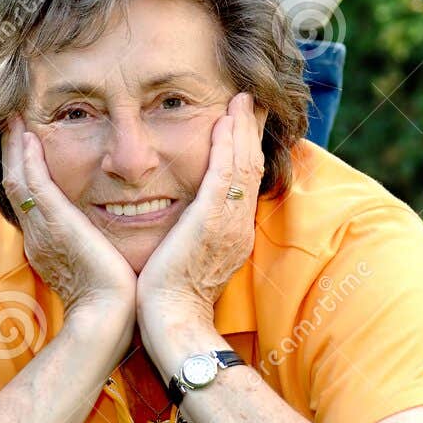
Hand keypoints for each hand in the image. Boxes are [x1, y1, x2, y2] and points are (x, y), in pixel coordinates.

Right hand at [1, 113, 136, 322]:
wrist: (109, 317)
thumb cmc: (116, 299)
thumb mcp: (104, 265)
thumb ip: (102, 246)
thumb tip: (120, 233)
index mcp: (48, 245)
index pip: (32, 200)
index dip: (27, 173)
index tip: (29, 149)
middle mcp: (38, 234)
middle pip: (17, 185)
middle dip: (12, 154)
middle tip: (11, 124)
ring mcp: (42, 228)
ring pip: (18, 178)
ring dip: (14, 147)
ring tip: (13, 120)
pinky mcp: (53, 222)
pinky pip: (32, 182)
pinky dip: (25, 157)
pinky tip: (26, 135)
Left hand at [137, 91, 265, 332]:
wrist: (173, 322)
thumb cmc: (170, 299)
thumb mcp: (187, 261)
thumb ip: (191, 237)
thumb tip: (182, 224)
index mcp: (233, 235)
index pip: (244, 184)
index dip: (245, 151)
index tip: (243, 124)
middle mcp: (239, 225)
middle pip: (252, 167)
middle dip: (251, 131)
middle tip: (251, 100)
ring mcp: (229, 222)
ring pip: (244, 164)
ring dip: (242, 128)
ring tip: (242, 99)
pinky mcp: (212, 220)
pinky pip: (226, 172)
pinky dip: (228, 144)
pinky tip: (225, 120)